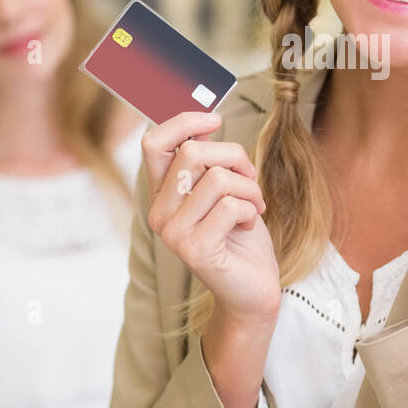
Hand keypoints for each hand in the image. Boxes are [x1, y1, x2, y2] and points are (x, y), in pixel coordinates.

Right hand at [141, 110, 280, 328]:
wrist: (254, 289)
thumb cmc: (240, 235)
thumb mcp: (224, 188)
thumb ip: (209, 159)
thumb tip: (206, 119)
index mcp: (162, 193)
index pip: (153, 142)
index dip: (184, 121)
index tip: (215, 120)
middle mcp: (159, 212)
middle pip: (193, 152)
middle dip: (234, 158)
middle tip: (250, 180)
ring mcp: (173, 233)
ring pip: (216, 177)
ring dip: (249, 188)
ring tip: (253, 207)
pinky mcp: (194, 250)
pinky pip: (230, 206)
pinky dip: (251, 211)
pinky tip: (248, 227)